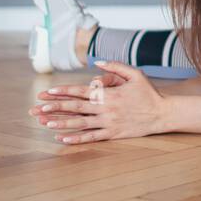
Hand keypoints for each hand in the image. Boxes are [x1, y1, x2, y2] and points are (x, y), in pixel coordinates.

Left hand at [28, 61, 167, 142]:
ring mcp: (108, 122)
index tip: (47, 92)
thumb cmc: (148, 93)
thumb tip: (97, 61)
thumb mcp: (135, 74)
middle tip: (38, 108)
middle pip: (76, 107)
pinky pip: (92, 137)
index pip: (81, 91)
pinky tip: (63, 139)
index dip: (63, 92)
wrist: (162, 113)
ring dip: (61, 123)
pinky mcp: (113, 134)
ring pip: (80, 123)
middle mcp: (106, 108)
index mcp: (108, 93)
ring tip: (44, 123)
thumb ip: (115, 66)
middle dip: (55, 107)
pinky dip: (76, 138)